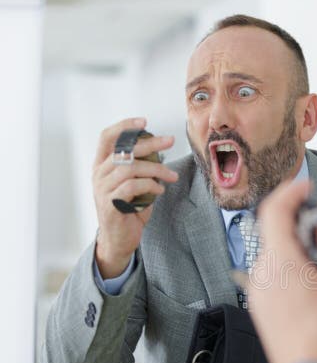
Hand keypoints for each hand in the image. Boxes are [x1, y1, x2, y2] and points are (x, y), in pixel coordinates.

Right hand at [92, 117, 176, 277]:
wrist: (119, 240)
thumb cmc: (128, 210)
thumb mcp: (134, 185)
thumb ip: (140, 168)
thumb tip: (159, 151)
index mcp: (102, 165)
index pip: (107, 137)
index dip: (124, 126)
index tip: (144, 122)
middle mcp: (99, 174)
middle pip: (124, 149)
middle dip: (150, 143)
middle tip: (170, 140)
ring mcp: (103, 188)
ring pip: (131, 168)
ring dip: (156, 169)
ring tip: (171, 176)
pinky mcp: (111, 203)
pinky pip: (133, 186)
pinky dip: (151, 185)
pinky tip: (160, 190)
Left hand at [248, 179, 316, 362]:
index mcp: (278, 261)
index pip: (274, 210)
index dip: (291, 191)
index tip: (309, 186)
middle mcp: (261, 271)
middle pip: (277, 229)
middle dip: (303, 218)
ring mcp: (258, 287)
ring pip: (277, 249)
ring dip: (300, 241)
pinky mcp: (261, 301)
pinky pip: (275, 268)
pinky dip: (293, 259)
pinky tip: (315, 273)